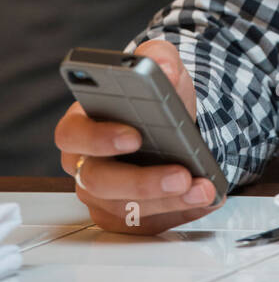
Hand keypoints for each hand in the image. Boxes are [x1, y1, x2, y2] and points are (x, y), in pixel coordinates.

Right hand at [55, 40, 220, 234]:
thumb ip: (159, 57)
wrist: (176, 126)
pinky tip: (202, 198)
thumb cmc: (156, 99)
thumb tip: (163, 68)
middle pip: (99, 181)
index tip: (134, 136)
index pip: (72, 133)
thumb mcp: (161, 67)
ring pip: (125, 209)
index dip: (99, 138)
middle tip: (181, 174)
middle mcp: (84, 163)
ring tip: (203, 188)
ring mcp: (101, 195)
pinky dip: (178, 213)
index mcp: (81, 123)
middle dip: (143, 181)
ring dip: (169, 202)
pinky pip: (146, 223)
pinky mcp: (123, 216)